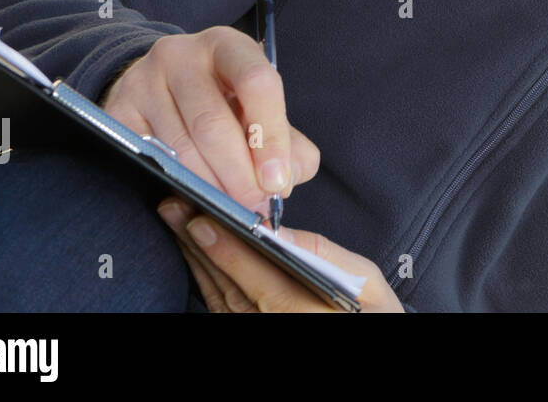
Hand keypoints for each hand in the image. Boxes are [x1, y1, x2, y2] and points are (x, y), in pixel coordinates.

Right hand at [102, 26, 318, 212]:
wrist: (161, 85)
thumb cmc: (223, 101)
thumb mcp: (261, 109)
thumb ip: (289, 143)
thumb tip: (285, 180)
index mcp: (228, 46)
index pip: (257, 82)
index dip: (270, 136)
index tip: (277, 182)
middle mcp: (182, 55)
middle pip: (212, 124)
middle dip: (238, 176)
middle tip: (253, 206)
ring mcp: (143, 81)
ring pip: (179, 148)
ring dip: (210, 188)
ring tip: (230, 208)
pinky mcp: (117, 111)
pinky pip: (150, 159)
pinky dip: (177, 186)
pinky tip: (196, 197)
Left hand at [157, 197, 405, 311]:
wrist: (370, 340)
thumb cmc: (372, 315)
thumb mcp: (368, 285)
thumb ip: (325, 256)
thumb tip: (279, 231)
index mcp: (311, 317)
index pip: (264, 286)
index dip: (230, 254)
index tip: (202, 221)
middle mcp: (276, 329)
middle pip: (230, 290)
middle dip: (200, 246)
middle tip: (175, 207)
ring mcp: (258, 334)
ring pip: (219, 299)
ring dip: (196, 259)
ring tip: (178, 221)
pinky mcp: (247, 333)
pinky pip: (220, 308)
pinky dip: (205, 278)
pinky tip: (195, 252)